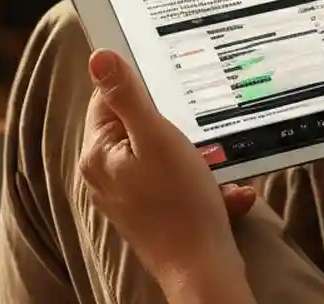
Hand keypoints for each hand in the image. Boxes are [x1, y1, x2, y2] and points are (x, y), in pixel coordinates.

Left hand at [80, 49, 256, 302]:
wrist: (203, 268)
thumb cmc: (180, 203)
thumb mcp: (157, 137)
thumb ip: (128, 96)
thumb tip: (100, 56)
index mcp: (98, 154)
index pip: (107, 100)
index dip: (143, 93)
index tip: (174, 97)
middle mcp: (105, 177)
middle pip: (138, 128)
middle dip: (175, 127)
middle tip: (197, 134)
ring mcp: (128, 198)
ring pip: (163, 156)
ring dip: (196, 158)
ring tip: (212, 167)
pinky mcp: (151, 214)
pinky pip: (178, 185)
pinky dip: (203, 185)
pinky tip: (225, 192)